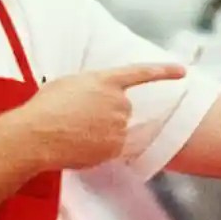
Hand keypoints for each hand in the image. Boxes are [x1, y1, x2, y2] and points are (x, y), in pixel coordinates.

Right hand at [17, 63, 186, 169]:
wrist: (37, 134)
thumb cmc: (45, 107)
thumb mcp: (68, 84)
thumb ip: (91, 87)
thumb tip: (96, 99)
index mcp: (106, 80)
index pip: (142, 73)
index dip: (164, 71)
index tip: (183, 71)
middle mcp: (119, 101)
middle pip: (122, 108)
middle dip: (105, 113)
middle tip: (77, 118)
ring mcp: (119, 125)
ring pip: (117, 129)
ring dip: (101, 131)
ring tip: (74, 132)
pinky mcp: (115, 147)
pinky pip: (111, 147)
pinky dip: (98, 148)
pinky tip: (78, 145)